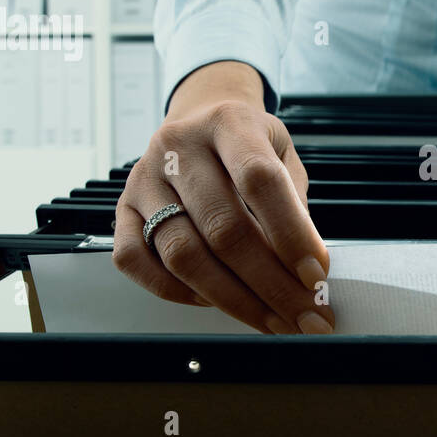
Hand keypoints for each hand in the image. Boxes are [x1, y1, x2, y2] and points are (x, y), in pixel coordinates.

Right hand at [112, 61, 334, 333]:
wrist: (201, 117)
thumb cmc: (249, 145)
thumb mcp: (283, 156)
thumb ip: (295, 206)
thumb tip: (308, 271)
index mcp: (229, 122)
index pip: (259, 180)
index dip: (290, 234)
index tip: (315, 276)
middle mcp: (179, 146)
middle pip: (222, 227)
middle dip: (269, 284)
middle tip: (303, 317)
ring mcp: (144, 178)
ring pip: (181, 254)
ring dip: (232, 299)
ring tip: (270, 319)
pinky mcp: (122, 208)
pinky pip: (135, 261)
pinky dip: (177, 291)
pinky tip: (212, 299)